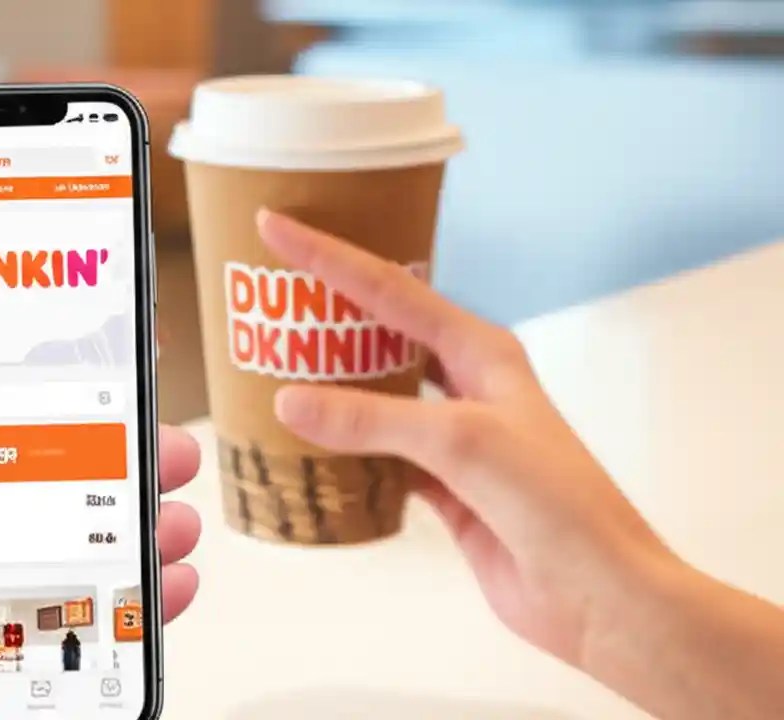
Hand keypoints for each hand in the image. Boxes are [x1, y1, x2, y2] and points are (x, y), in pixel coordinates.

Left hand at [0, 276, 201, 719]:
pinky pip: (87, 628)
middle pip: (42, 483)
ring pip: (77, 551)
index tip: (92, 347)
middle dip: (114, 452)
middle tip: (160, 431)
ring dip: (140, 523)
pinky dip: (138, 604)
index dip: (36, 381)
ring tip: (177, 508)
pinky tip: (167, 584)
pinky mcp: (3, 672)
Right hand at [257, 210, 673, 666]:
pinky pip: (376, 456)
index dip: (326, 255)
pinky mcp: (442, 486)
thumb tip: (288, 401)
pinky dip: (342, 454)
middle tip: (264, 297)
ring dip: (328, 388)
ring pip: (374, 398)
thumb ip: (372, 419)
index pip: (387, 288)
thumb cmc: (555, 502)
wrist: (598, 591)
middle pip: (379, 335)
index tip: (273, 226)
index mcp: (480, 350)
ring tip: (269, 369)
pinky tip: (304, 450)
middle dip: (324, 315)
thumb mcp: (460, 444)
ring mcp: (452, 437)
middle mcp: (466, 384)